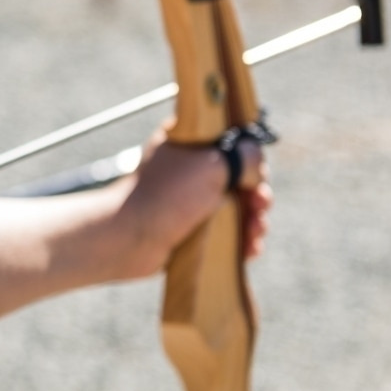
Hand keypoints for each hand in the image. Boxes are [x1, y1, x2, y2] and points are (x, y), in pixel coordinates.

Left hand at [117, 122, 271, 277]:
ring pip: (236, 207)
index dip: (249, 158)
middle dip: (257, 193)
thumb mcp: (211, 164)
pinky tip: (250, 248)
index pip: (230, 142)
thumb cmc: (166, 196)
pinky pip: (226, 232)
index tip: (256, 173)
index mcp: (189, 142)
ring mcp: (189, 200)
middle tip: (260, 204)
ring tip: (255, 231)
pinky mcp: (191, 229)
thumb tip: (256, 159)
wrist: (131, 238)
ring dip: (254, 219)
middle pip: (239, 178)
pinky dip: (241, 239)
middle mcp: (189, 168)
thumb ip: (242, 156)